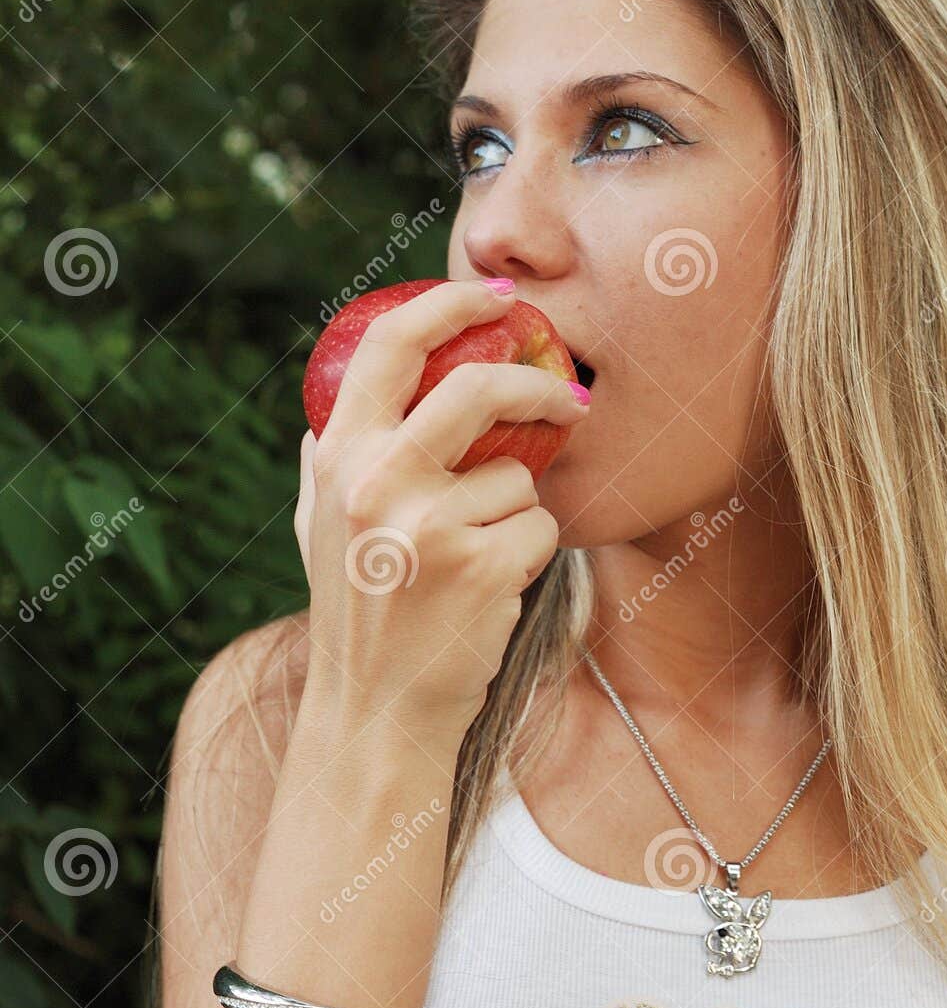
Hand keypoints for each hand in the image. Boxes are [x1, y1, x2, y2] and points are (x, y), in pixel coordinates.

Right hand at [293, 279, 590, 742]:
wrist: (376, 712)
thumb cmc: (358, 614)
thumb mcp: (319, 528)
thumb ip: (328, 461)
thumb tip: (335, 403)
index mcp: (339, 457)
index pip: (389, 344)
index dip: (447, 303)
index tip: (494, 295)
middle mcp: (377, 483)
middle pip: (477, 389)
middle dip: (536, 385)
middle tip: (566, 395)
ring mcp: (430, 527)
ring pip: (520, 475)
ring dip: (518, 509)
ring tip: (478, 557)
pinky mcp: (483, 569)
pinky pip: (540, 526)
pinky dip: (531, 551)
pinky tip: (493, 588)